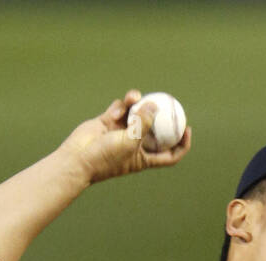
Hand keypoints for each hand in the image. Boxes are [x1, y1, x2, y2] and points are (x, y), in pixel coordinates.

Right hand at [59, 90, 191, 185]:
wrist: (78, 158)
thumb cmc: (105, 158)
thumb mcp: (130, 142)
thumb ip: (144, 123)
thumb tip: (154, 105)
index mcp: (144, 158)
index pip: (169, 154)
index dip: (181, 144)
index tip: (187, 129)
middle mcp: (135, 145)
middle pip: (156, 129)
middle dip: (162, 116)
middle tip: (169, 101)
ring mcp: (122, 132)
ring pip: (138, 113)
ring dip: (137, 103)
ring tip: (134, 98)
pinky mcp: (110, 121)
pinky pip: (121, 107)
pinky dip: (120, 106)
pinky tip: (115, 112)